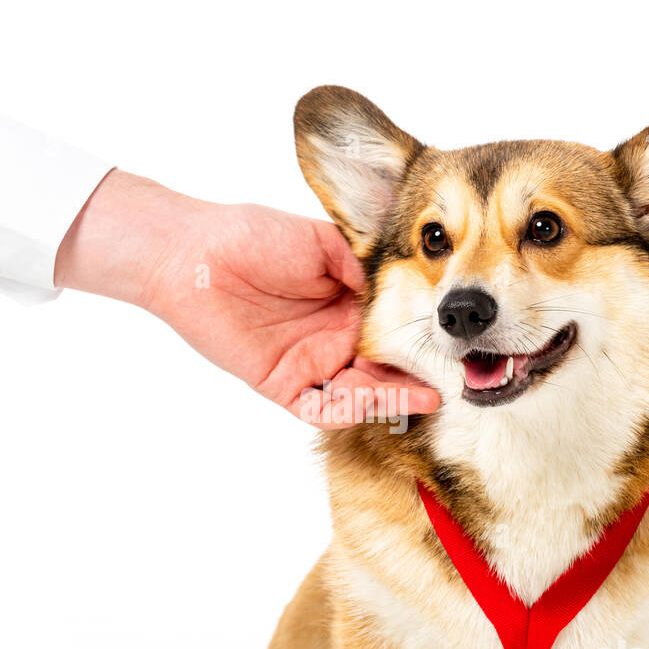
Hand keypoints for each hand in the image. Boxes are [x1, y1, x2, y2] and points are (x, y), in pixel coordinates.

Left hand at [54, 171, 439, 425]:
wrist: (195, 255)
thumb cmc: (251, 236)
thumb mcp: (320, 242)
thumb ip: (362, 266)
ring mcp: (311, 364)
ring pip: (361, 393)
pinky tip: (374, 402)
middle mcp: (334, 337)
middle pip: (385, 367)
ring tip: (426, 396)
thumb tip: (401, 289)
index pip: (395, 328)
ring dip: (393, 397)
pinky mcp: (284, 385)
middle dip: (418, 376)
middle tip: (453, 379)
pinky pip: (323, 409)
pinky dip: (351, 411)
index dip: (422, 338)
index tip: (453, 340)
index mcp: (347, 302)